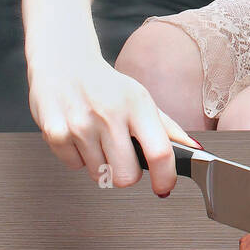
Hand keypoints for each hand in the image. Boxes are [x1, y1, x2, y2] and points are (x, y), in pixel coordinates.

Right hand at [28, 53, 200, 195]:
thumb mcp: (140, 99)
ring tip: (97, 138)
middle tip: (122, 157)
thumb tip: (193, 149)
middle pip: (126, 176)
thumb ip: (167, 128)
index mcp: (137, 104)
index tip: (164, 187)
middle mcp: (110, 114)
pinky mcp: (55, 133)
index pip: (160, 152)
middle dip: (126, 174)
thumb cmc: (105, 85)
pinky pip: (74, 167)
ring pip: (99, 175)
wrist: (62, 62)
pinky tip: (78, 135)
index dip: (165, 178)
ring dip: (100, 164)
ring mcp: (80, 124)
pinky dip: (77, 157)